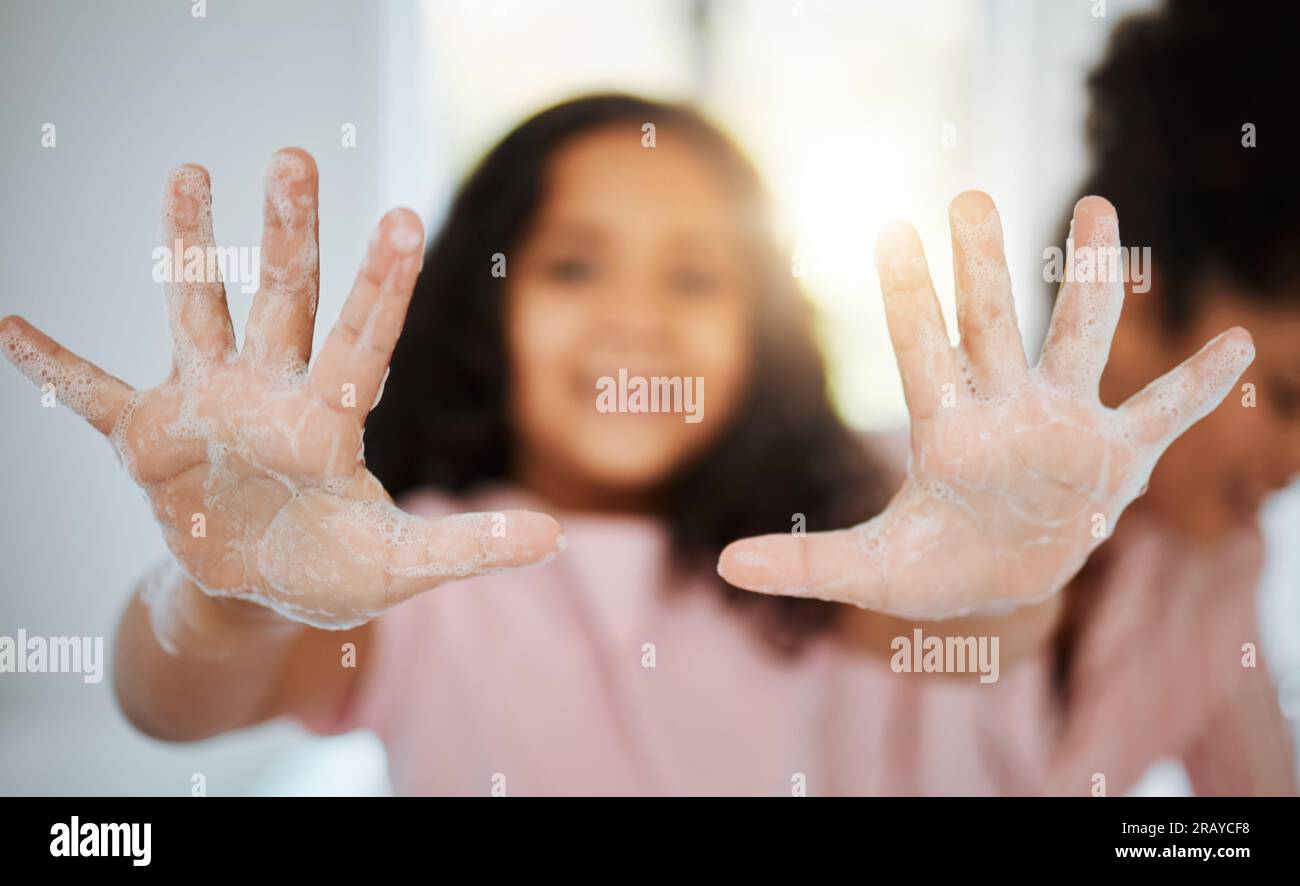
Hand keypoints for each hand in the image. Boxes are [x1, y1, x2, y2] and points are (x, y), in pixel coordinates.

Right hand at [1, 148, 561, 628]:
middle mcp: (271, 393)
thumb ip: (470, 547)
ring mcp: (208, 406)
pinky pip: (94, 395)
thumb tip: (558, 538)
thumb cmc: (334, 567)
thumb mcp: (402, 565)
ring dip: (187, 248)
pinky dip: (55, 368)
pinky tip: (11, 329)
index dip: (383, 285)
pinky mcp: (149, 436)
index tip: (405, 217)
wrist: (260, 588)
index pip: (363, 342)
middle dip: (288, 233)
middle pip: (284, 300)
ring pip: (199, 312)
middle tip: (293, 157)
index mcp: (331, 421)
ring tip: (186, 171)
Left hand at [718, 192, 1253, 618]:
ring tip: (1096, 207)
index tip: (890, 230)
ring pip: (1079, 341)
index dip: (909, 297)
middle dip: (983, 265)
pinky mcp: (1114, 458)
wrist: (1004, 582)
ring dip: (1090, 282)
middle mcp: (1005, 412)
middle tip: (969, 193)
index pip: (923, 353)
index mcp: (945, 433)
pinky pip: (1162, 414)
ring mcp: (1062, 428)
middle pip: (993, 325)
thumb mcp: (871, 572)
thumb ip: (803, 564)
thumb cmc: (936, 565)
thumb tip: (723, 564)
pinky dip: (1197, 387)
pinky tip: (1237, 345)